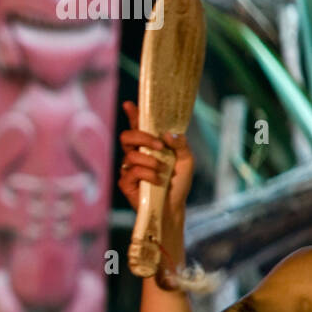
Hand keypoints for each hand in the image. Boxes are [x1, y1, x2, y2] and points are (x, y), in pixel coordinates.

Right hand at [117, 100, 194, 223]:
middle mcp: (136, 155)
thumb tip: (168, 134)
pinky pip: (133, 171)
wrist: (174, 207)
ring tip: (162, 171)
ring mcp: (129, 168)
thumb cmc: (178, 184)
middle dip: (142, 137)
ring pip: (132, 155)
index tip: (130, 104)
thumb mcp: (186, 161)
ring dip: (151, 162)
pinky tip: (157, 181)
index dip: (132, 115)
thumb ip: (181, 146)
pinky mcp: (125, 182)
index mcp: (149, 147)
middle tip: (159, 146)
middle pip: (127, 136)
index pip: (138, 127)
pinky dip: (148, 175)